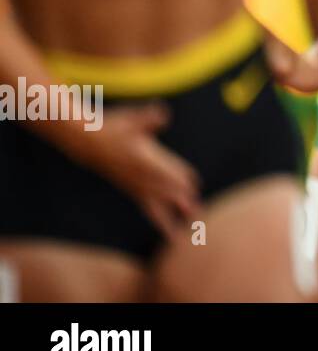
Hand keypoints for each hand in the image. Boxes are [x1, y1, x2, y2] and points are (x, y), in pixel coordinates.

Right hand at [70, 104, 201, 235]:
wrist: (86, 142)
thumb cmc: (113, 126)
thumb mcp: (132, 118)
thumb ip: (150, 117)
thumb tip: (163, 113)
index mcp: (142, 159)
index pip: (164, 169)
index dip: (178, 176)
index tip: (193, 184)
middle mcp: (139, 176)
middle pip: (163, 191)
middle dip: (179, 201)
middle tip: (198, 214)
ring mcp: (135, 185)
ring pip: (155, 206)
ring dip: (170, 219)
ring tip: (182, 237)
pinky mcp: (132, 189)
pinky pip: (148, 208)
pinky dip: (160, 220)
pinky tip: (171, 231)